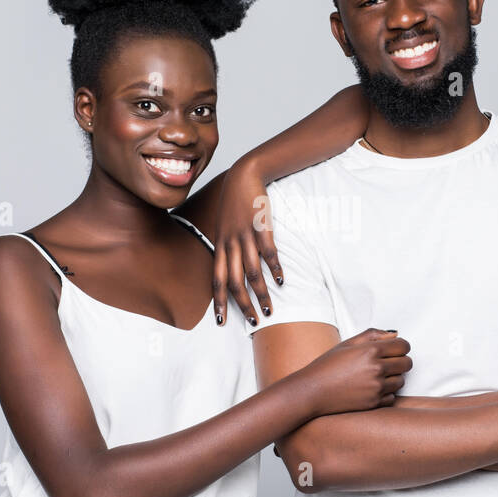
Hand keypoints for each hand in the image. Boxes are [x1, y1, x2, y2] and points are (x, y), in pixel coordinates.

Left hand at [212, 159, 280, 326]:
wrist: (244, 174)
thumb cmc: (235, 202)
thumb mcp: (224, 225)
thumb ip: (227, 246)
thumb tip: (230, 267)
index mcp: (220, 245)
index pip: (215, 279)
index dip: (218, 301)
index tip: (220, 321)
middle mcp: (230, 243)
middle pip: (233, 280)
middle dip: (243, 304)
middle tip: (253, 321)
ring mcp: (245, 235)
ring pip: (251, 271)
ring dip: (261, 293)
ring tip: (270, 309)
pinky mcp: (261, 226)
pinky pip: (268, 251)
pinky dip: (275, 268)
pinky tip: (282, 281)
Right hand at [294, 328, 411, 415]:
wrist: (312, 391)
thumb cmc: (327, 366)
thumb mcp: (347, 344)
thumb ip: (372, 335)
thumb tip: (394, 335)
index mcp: (370, 350)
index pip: (403, 346)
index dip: (401, 346)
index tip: (394, 349)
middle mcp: (376, 369)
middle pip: (407, 363)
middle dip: (400, 361)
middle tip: (387, 362)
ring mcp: (376, 387)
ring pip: (401, 381)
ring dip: (393, 378)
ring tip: (375, 376)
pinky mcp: (374, 403)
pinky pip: (392, 396)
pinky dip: (386, 393)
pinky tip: (371, 389)